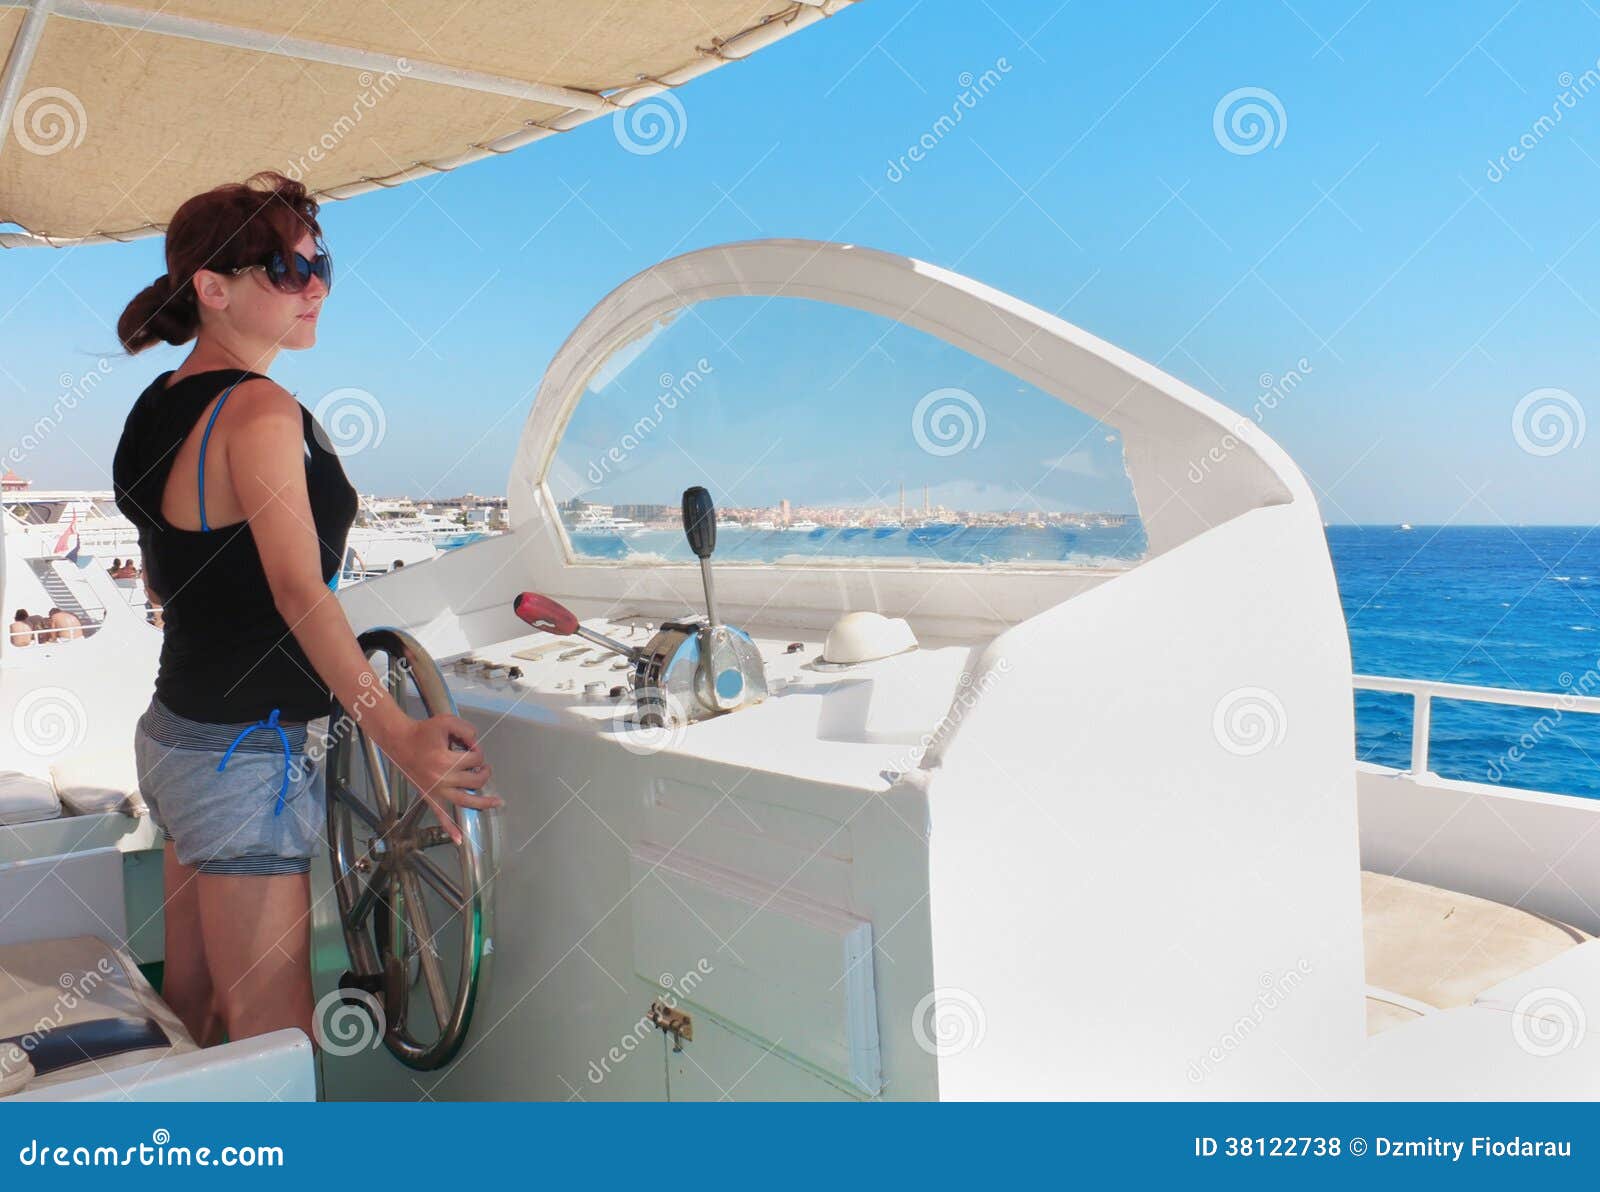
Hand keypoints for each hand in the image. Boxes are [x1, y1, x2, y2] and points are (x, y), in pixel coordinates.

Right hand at [385, 714, 501, 843]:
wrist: (399, 741)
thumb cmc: (422, 731)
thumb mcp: (447, 721)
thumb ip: (467, 729)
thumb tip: (477, 744)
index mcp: (445, 761)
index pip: (475, 758)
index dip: (478, 750)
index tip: (471, 746)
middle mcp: (441, 779)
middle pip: (475, 779)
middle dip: (483, 770)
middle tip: (482, 765)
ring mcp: (435, 790)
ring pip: (465, 801)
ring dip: (483, 802)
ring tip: (495, 801)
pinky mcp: (429, 796)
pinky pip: (440, 816)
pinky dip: (450, 828)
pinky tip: (459, 839)